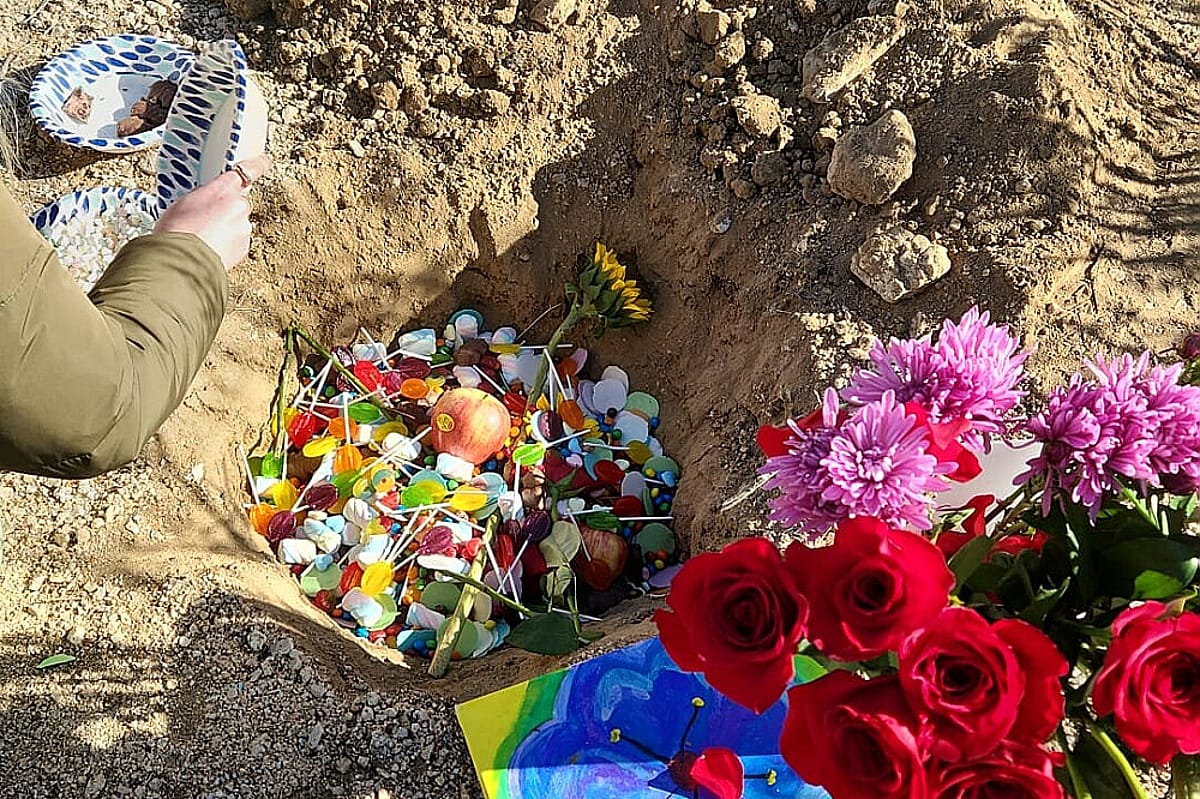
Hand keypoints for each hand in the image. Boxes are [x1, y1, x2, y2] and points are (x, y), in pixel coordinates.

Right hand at [153, 155, 272, 269]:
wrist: (183, 261)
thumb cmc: (177, 230)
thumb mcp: (184, 202)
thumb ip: (205, 196)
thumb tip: (210, 201)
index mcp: (224, 189)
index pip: (247, 170)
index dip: (257, 165)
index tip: (264, 162)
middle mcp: (240, 206)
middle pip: (238, 203)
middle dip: (227, 210)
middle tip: (205, 220)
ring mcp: (244, 227)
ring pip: (238, 224)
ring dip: (226, 229)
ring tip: (204, 237)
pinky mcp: (245, 246)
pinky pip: (237, 241)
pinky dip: (227, 244)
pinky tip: (210, 247)